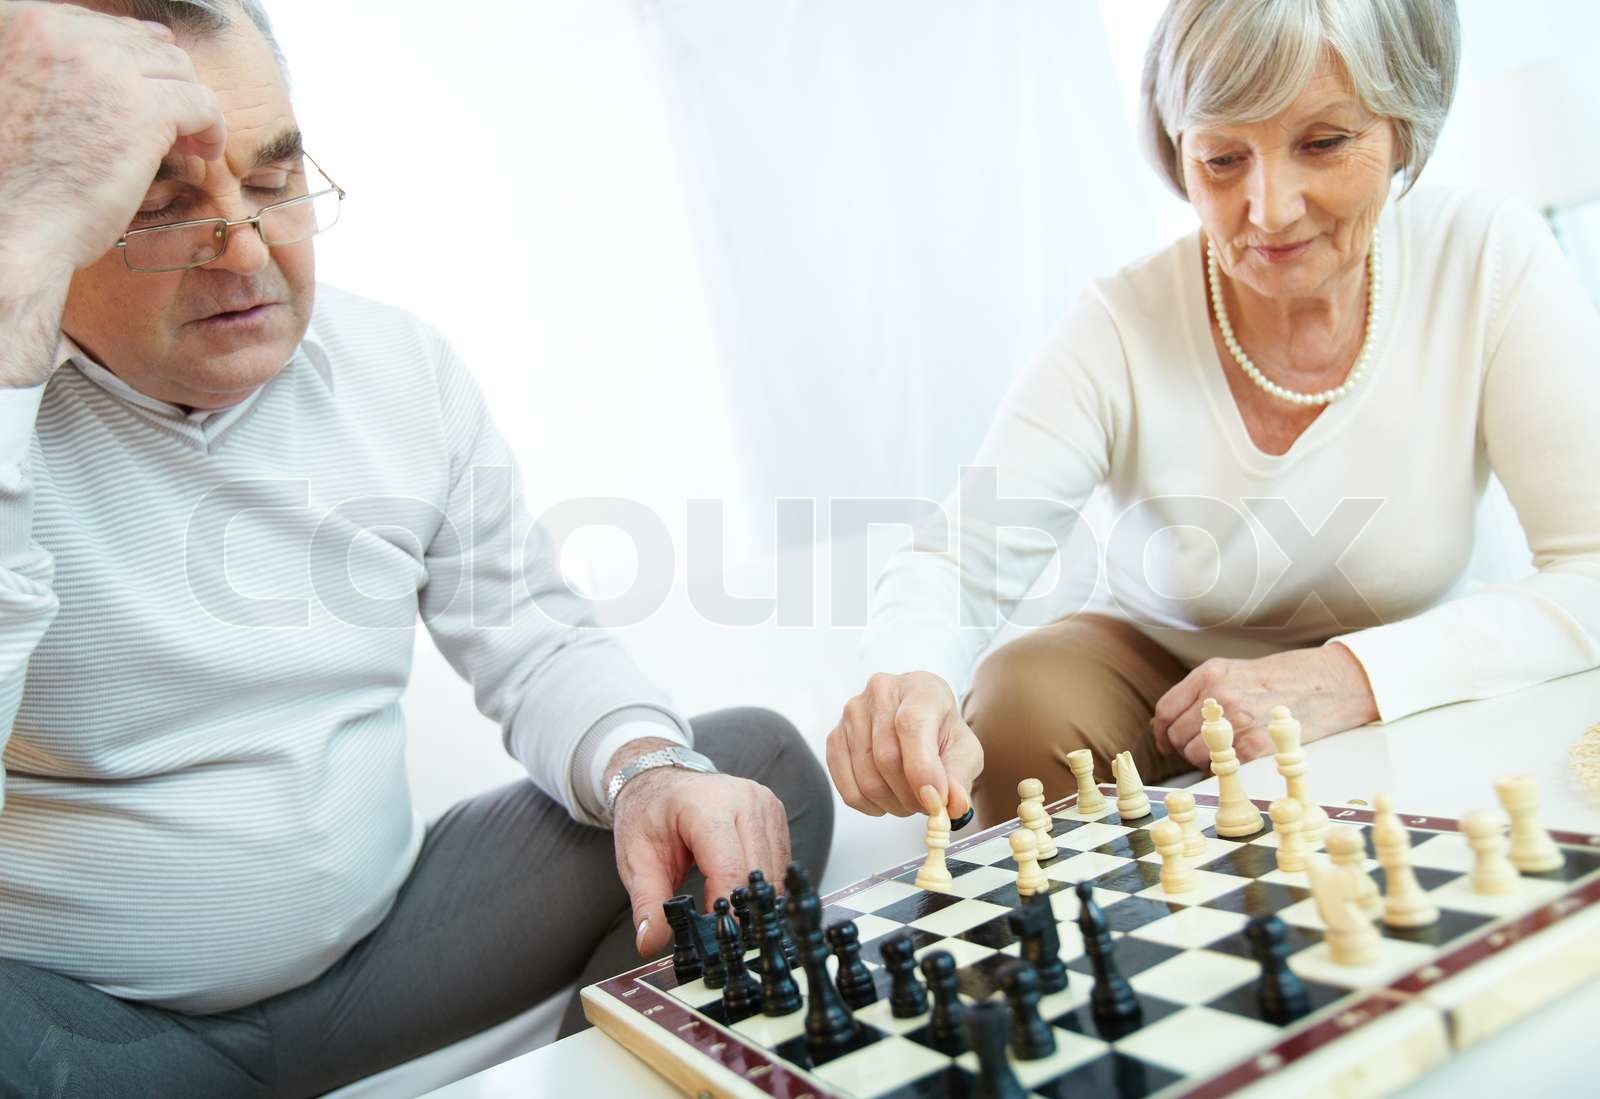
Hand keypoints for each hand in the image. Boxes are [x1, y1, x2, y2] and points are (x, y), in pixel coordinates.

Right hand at [0, 4, 226, 299]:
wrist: (10, 227)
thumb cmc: (13, 176)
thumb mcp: (18, 95)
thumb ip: (56, 65)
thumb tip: (137, 43)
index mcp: (21, 25)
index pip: (96, 24)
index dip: (126, 60)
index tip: (137, 97)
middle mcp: (58, 33)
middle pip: (140, 42)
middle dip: (159, 82)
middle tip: (169, 124)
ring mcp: (103, 67)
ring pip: (176, 66)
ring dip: (186, 101)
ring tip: (185, 138)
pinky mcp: (144, 109)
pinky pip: (201, 102)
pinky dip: (210, 126)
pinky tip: (202, 152)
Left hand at [610, 754, 790, 957]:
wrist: (662, 783)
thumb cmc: (649, 818)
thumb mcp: (636, 859)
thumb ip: (647, 902)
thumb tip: (650, 944)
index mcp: (706, 805)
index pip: (729, 868)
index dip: (727, 910)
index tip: (717, 940)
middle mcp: (744, 799)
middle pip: (756, 872)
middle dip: (741, 909)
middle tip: (721, 936)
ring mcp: (765, 804)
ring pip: (773, 871)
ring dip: (754, 898)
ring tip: (728, 913)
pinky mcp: (776, 813)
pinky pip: (779, 862)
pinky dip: (762, 884)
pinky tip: (740, 891)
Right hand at [825, 671, 982, 818]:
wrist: (919, 720)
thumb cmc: (942, 732)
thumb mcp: (964, 751)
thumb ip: (960, 777)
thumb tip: (953, 805)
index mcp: (919, 688)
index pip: (911, 726)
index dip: (922, 769)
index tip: (935, 800)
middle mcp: (880, 692)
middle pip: (886, 758)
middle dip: (911, 795)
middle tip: (926, 805)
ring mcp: (852, 713)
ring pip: (867, 778)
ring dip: (892, 803)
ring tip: (909, 799)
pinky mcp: (835, 736)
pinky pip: (847, 787)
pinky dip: (869, 805)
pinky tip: (886, 800)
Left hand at [1150, 644, 1379, 769]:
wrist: (1331, 684)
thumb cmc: (1283, 679)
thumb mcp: (1234, 671)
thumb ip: (1200, 693)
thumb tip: (1166, 727)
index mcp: (1210, 674)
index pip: (1165, 710)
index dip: (1161, 731)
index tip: (1165, 741)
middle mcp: (1219, 696)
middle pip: (1176, 735)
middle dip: (1185, 746)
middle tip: (1205, 747)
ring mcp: (1237, 722)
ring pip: (1195, 754)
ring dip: (1206, 759)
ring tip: (1229, 750)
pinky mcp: (1256, 747)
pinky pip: (1222, 767)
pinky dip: (1228, 767)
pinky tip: (1243, 756)